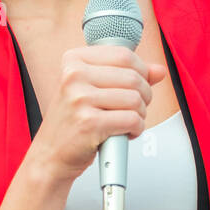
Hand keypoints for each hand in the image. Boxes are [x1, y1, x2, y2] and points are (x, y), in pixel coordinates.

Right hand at [31, 44, 167, 182]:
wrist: (50, 154)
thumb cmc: (73, 121)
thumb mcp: (94, 90)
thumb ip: (127, 76)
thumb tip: (159, 70)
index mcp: (74, 61)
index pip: (124, 55)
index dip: (141, 71)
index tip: (139, 84)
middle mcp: (74, 76)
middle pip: (133, 77)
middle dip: (144, 95)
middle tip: (135, 108)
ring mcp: (80, 99)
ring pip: (135, 99)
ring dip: (140, 114)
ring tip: (128, 121)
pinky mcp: (89, 123)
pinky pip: (132, 120)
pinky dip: (136, 129)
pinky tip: (125, 132)